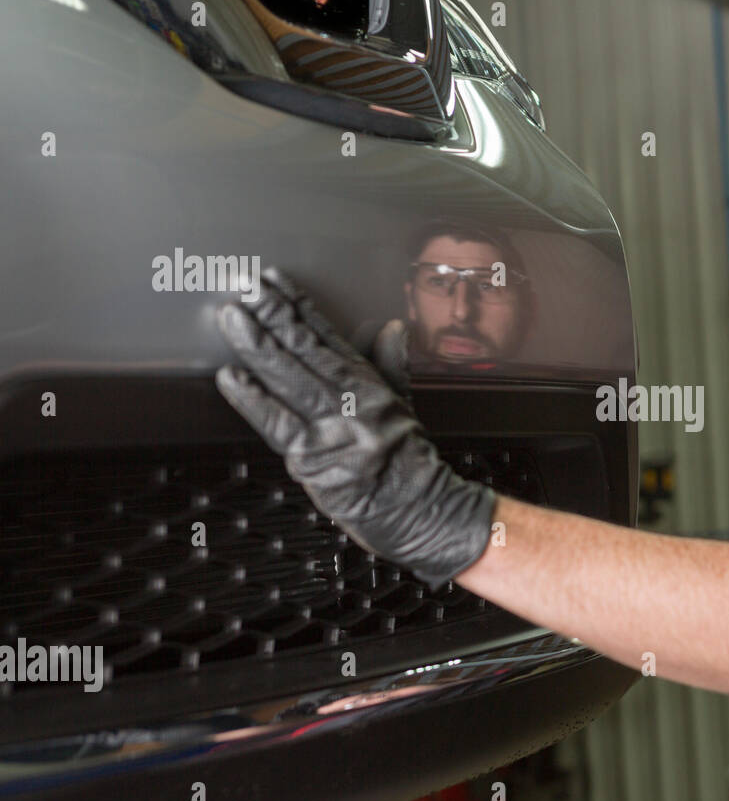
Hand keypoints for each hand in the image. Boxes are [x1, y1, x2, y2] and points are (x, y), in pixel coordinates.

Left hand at [214, 269, 495, 588]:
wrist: (425, 516)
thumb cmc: (411, 468)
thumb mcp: (405, 408)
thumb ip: (390, 365)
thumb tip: (392, 328)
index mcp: (372, 387)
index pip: (330, 339)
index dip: (300, 308)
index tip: (275, 284)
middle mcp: (355, 405)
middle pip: (308, 353)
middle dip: (274, 318)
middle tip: (247, 290)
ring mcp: (335, 432)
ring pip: (291, 382)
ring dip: (258, 348)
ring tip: (234, 319)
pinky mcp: (316, 462)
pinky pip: (278, 426)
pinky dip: (252, 400)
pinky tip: (231, 377)